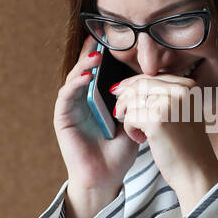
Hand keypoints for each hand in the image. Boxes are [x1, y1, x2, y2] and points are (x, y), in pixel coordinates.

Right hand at [53, 36, 140, 194]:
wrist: (105, 180)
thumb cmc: (119, 154)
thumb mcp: (135, 122)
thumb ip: (138, 102)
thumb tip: (156, 78)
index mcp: (99, 100)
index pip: (101, 71)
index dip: (106, 54)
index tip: (116, 37)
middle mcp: (83, 100)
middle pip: (86, 69)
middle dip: (93, 52)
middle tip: (103, 37)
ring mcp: (71, 108)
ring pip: (75, 78)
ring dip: (85, 65)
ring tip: (97, 56)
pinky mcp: (62, 118)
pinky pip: (66, 95)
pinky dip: (76, 84)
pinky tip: (87, 77)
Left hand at [110, 71, 217, 207]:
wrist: (197, 172)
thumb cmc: (188, 147)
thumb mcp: (182, 113)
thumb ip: (163, 96)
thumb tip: (130, 85)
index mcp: (189, 86)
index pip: (152, 77)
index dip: (132, 84)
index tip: (121, 92)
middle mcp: (181, 90)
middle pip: (140, 85)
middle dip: (124, 98)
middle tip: (119, 112)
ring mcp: (169, 104)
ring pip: (132, 101)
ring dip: (128, 117)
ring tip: (139, 132)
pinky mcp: (157, 120)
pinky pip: (130, 117)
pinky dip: (130, 129)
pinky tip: (141, 139)